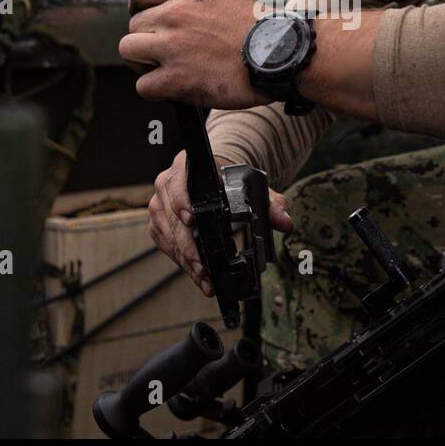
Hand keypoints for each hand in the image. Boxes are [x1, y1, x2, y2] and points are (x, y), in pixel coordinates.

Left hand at [119, 0, 268, 109]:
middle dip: (147, 42)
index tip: (146, 21)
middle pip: (134, 27)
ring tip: (165, 70)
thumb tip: (160, 17)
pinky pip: (143, 86)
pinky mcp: (175, 77)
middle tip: (167, 55)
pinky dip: (156, 90)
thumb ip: (189, 3)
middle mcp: (175, 12)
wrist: (281, 54)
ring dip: (143, 64)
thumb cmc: (258, 31)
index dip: (137, 9)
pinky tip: (176, 89)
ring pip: (129, 51)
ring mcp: (172, 44)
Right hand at [148, 148, 292, 296]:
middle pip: (170, 217)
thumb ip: (271, 203)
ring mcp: (160, 205)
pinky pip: (166, 245)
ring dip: (185, 259)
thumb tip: (285, 222)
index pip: (177, 182)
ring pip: (167, 235)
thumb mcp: (253, 186)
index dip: (181, 201)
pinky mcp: (159, 223)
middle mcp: (166, 184)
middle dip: (187, 246)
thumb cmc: (231, 180)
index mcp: (186, 167)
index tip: (191, 219)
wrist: (215, 177)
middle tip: (203, 267)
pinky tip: (198, 275)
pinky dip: (181, 262)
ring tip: (205, 278)